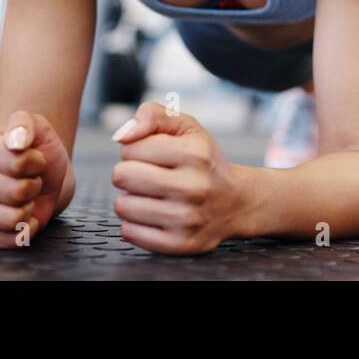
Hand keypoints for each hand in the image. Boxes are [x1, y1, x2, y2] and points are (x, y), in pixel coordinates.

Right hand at [0, 110, 71, 247]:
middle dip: (34, 186)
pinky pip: (6, 240)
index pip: (17, 162)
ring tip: (24, 198)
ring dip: (29, 209)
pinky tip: (23, 217)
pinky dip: (25, 230)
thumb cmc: (36, 149)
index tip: (35, 157)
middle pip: (16, 192)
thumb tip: (16, 142)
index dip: (37, 162)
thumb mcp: (37, 125)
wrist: (41, 173)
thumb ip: (25, 123)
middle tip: (30, 179)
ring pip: (10, 218)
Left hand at [110, 101, 248, 254]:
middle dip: (129, 173)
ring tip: (154, 196)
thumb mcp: (186, 127)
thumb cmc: (204, 160)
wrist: (237, 202)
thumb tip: (122, 135)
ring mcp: (187, 218)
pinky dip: (135, 223)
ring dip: (132, 199)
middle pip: (121, 176)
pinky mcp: (179, 244)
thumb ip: (152, 115)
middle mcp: (193, 186)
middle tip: (150, 176)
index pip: (129, 148)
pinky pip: (129, 232)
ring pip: (122, 206)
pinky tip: (155, 215)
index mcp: (195, 153)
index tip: (154, 156)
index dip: (136, 149)